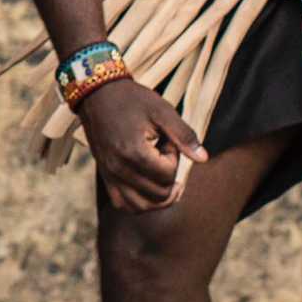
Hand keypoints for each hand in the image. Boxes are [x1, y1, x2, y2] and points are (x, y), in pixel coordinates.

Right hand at [79, 77, 206, 213]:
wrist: (98, 95)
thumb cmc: (133, 100)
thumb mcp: (163, 111)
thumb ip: (184, 136)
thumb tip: (204, 158)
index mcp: (133, 152)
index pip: (167, 175)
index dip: (175, 157)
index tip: (167, 139)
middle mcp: (119, 169)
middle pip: (158, 193)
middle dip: (168, 176)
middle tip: (163, 153)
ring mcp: (110, 175)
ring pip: (141, 206)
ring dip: (159, 198)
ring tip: (165, 180)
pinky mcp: (105, 176)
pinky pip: (123, 203)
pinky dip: (139, 203)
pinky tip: (148, 189)